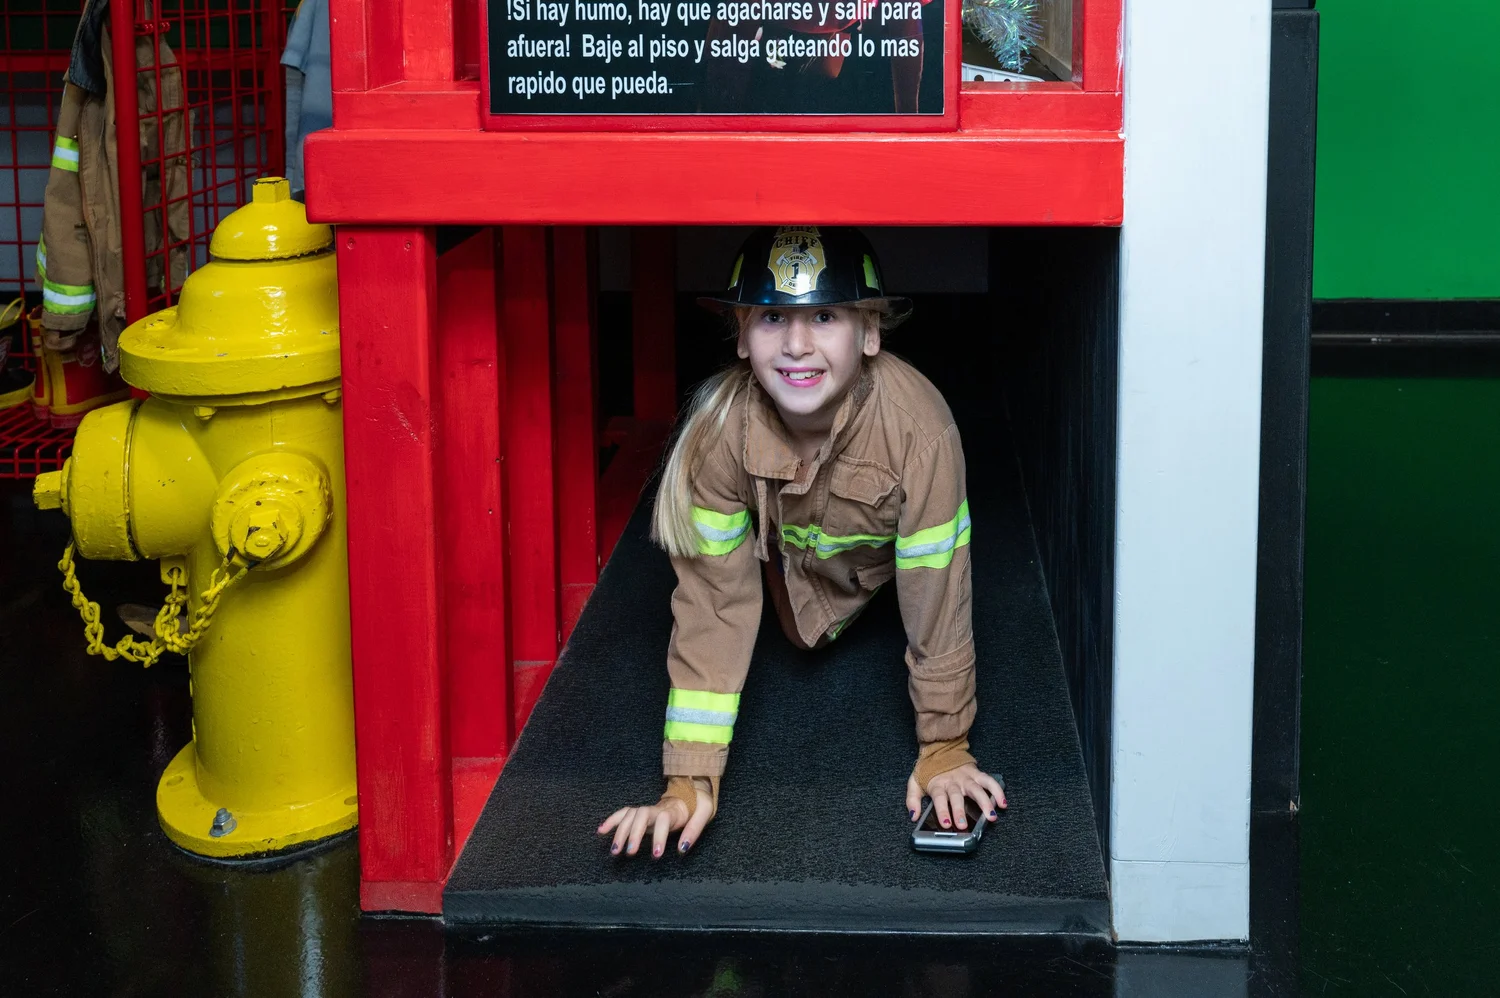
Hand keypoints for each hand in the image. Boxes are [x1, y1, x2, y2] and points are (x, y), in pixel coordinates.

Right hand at [597, 779, 714, 858]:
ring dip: (620, 831)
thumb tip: (682, 848)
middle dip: (634, 834)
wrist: (693, 790)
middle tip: (630, 853)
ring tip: (614, 851)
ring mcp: (647, 810)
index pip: (664, 820)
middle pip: (642, 816)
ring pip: (630, 815)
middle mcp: (657, 808)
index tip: (657, 854)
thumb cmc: (698, 804)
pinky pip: (624, 813)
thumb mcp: (705, 812)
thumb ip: (695, 829)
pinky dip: (611, 820)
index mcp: (673, 810)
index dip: (659, 836)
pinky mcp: (641, 813)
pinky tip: (601, 831)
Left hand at [905, 764, 1006, 830]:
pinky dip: (997, 791)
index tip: (946, 823)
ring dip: (985, 803)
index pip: (939, 798)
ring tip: (991, 816)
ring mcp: (966, 777)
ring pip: (976, 790)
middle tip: (963, 825)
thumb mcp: (915, 782)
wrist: (939, 748)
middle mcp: (952, 782)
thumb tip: (913, 816)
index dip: (942, 811)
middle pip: (957, 797)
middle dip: (960, 811)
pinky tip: (1003, 803)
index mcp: (937, 784)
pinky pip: (989, 781)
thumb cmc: (929, 769)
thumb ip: (912, 800)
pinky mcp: (976, 773)